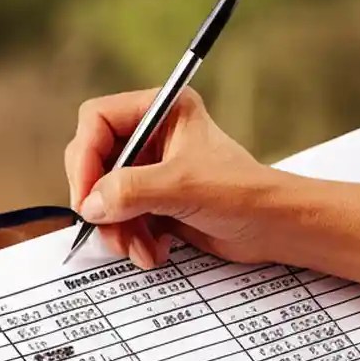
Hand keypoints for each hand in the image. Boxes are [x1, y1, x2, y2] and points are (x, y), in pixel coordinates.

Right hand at [64, 88, 282, 268]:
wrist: (274, 228)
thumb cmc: (243, 193)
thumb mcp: (182, 186)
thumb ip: (131, 191)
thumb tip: (90, 205)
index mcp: (160, 110)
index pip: (97, 121)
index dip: (84, 158)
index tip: (86, 196)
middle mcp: (151, 135)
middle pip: (95, 163)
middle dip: (102, 202)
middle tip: (108, 228)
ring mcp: (150, 170)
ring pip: (105, 197)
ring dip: (117, 229)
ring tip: (140, 249)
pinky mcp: (153, 200)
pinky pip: (120, 218)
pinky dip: (131, 239)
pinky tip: (155, 250)